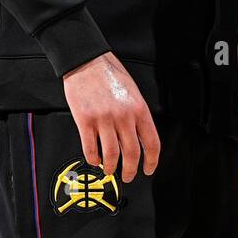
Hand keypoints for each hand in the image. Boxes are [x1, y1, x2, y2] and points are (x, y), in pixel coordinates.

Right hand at [62, 52, 159, 182]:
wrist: (86, 61)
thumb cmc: (110, 74)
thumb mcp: (133, 92)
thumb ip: (137, 114)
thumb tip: (138, 138)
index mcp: (139, 109)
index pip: (151, 143)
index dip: (152, 161)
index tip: (149, 170)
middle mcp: (123, 116)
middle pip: (132, 153)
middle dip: (131, 170)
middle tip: (128, 176)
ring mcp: (104, 119)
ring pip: (111, 155)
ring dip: (111, 168)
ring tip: (109, 171)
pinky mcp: (85, 120)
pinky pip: (90, 148)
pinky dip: (93, 159)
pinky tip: (95, 160)